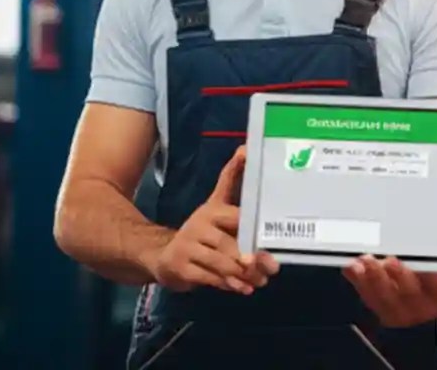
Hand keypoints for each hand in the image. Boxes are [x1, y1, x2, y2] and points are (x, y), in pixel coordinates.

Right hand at [150, 146, 279, 293]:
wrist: (163, 255)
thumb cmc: (203, 231)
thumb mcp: (217, 204)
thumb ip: (233, 180)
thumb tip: (245, 148)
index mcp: (212, 210)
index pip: (235, 216)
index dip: (252, 227)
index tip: (268, 238)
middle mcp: (198, 226)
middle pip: (229, 244)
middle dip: (252, 258)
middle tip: (272, 268)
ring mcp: (187, 247)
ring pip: (221, 263)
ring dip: (244, 274)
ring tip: (261, 281)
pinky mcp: (181, 268)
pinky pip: (209, 278)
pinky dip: (228, 284)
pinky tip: (243, 288)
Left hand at [342, 214, 436, 326]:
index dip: (431, 281)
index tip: (423, 266)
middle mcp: (427, 308)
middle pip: (409, 299)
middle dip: (395, 280)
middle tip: (386, 260)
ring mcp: (403, 310)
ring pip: (385, 302)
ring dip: (372, 282)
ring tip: (363, 262)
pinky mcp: (384, 305)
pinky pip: (369, 297)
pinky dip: (359, 282)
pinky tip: (352, 266)